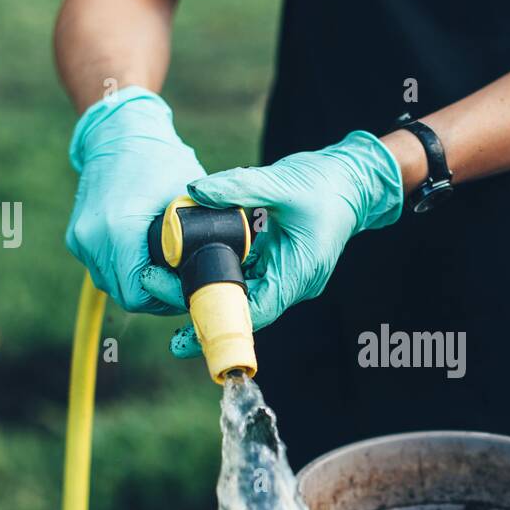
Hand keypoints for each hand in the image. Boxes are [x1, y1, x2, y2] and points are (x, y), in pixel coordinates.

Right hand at [65, 86, 203, 313]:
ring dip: (140, 284)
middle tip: (183, 284)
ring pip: (112, 284)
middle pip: (126, 294)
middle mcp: (92, 238)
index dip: (167, 298)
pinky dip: (124, 269)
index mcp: (119, 230)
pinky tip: (148, 258)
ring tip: (168, 270)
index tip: (189, 289)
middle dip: (157, 294)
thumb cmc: (161, 160)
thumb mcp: (189, 197)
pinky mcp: (76, 237)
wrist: (120, 131)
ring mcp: (80, 238)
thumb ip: (200, 236)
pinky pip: (103, 268)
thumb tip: (221, 270)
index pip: (139, 294)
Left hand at [140, 131, 402, 356]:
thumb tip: (195, 192)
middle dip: (198, 305)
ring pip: (239, 293)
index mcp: (299, 273)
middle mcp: (292, 281)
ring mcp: (285, 273)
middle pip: (241, 307)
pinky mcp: (278, 261)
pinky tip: (187, 264)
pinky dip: (217, 271)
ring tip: (161, 280)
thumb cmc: (327, 183)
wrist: (356, 178)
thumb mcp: (282, 181)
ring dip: (204, 288)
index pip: (255, 311)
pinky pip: (244, 274)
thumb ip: (238, 188)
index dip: (217, 322)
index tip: (182, 331)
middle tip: (154, 288)